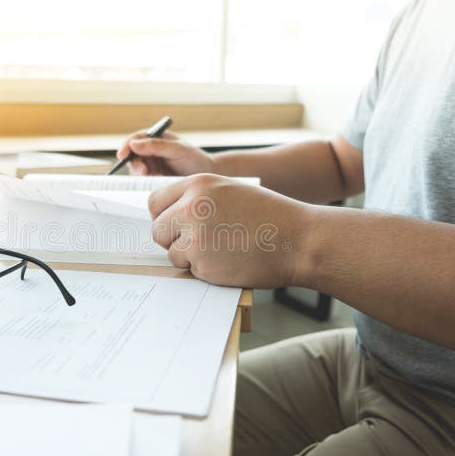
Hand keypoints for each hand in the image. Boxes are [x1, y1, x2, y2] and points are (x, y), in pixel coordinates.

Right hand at [115, 130, 215, 175]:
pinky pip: (144, 180)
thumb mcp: (177, 149)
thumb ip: (156, 146)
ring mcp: (152, 164)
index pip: (136, 139)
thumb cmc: (195, 158)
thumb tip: (134, 144)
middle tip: (144, 172)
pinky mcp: (154, 178)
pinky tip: (158, 181)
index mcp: (156, 138)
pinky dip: (148, 182)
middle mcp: (151, 150)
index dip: (126, 146)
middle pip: (133, 155)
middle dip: (136, 164)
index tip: (122, 154)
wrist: (207, 176)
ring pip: (137, 169)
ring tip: (156, 177)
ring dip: (142, 174)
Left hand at [148, 174, 314, 287]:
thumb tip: (170, 214)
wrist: (298, 239)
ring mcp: (194, 236)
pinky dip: (206, 271)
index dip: (164, 217)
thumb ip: (199, 199)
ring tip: (223, 250)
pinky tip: (230, 261)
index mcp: (198, 184)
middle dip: (174, 240)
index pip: (156, 201)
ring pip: (173, 253)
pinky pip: (191, 270)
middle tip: (199, 244)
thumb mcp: (230, 192)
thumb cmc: (270, 217)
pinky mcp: (202, 262)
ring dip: (191, 257)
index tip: (172, 226)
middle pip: (158, 230)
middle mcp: (191, 207)